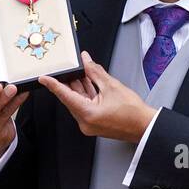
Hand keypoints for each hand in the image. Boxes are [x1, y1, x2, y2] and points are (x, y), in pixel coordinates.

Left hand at [39, 50, 156, 141]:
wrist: (144, 126)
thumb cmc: (133, 113)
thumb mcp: (112, 86)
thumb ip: (95, 72)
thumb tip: (86, 61)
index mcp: (88, 114)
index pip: (65, 96)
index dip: (53, 85)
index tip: (44, 78)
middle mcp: (85, 122)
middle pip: (71, 98)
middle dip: (69, 82)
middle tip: (67, 68)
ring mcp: (89, 124)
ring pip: (78, 102)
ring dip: (79, 88)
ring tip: (81, 72)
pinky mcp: (94, 123)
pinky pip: (85, 107)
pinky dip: (86, 95)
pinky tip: (88, 83)